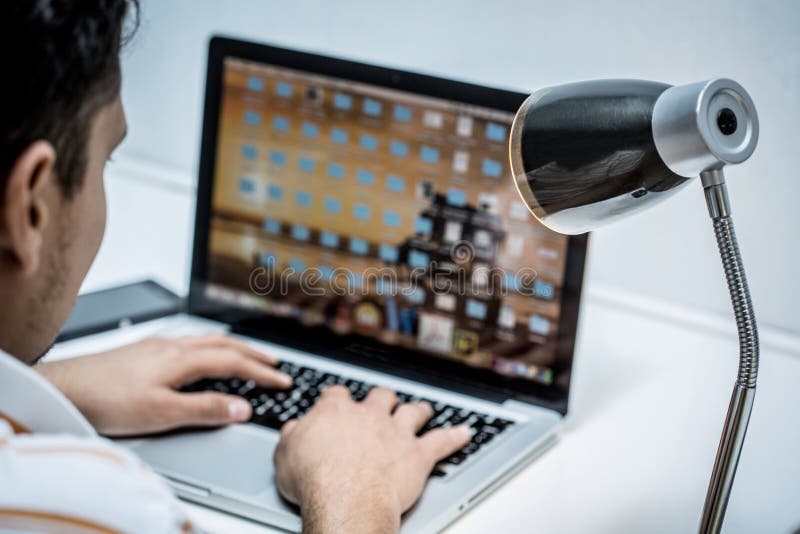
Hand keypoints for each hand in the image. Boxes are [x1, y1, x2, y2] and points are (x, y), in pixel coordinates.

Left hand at [37, 334, 291, 435]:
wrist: (64, 388)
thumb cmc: (105, 400)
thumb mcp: (161, 413)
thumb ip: (204, 409)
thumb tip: (242, 407)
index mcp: (181, 359)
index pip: (233, 362)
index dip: (262, 372)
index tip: (283, 380)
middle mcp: (172, 346)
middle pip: (224, 344)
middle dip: (254, 353)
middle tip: (276, 362)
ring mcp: (157, 345)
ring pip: (207, 340)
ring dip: (233, 347)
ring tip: (247, 354)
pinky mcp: (144, 350)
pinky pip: (190, 341)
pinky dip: (211, 346)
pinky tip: (202, 354)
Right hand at [273, 386, 471, 532]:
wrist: (345, 499)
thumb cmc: (314, 481)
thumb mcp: (285, 456)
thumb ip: (291, 438)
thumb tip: (293, 430)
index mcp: (335, 412)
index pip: (337, 395)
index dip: (337, 398)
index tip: (336, 400)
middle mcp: (369, 416)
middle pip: (381, 396)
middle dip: (383, 398)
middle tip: (383, 402)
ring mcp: (396, 433)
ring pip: (413, 412)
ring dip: (419, 411)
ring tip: (424, 410)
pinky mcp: (417, 454)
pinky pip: (442, 441)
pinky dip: (456, 437)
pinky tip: (465, 433)